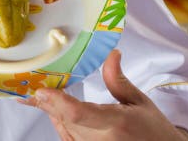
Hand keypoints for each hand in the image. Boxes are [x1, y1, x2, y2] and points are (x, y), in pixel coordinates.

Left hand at [19, 49, 187, 140]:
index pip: (80, 114)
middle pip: (66, 119)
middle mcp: (102, 140)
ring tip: (42, 95)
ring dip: (52, 111)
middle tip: (35, 84)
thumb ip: (118, 80)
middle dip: (50, 101)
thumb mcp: (139, 101)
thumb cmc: (152, 129)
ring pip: (64, 128)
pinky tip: (53, 110)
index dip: (58, 102)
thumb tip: (111, 54)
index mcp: (116, 123)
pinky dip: (59, 122)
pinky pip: (66, 138)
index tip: (41, 90)